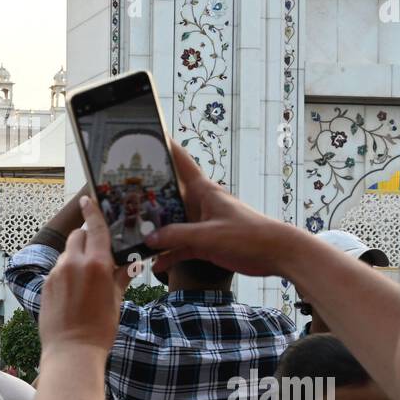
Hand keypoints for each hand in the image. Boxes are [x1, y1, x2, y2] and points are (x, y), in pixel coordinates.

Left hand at [38, 196, 130, 355]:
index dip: (92, 211)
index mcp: (96, 264)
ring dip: (76, 257)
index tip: (88, 199)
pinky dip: (67, 272)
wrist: (71, 351)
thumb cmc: (100, 328)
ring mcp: (57, 273)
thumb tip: (130, 262)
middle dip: (86, 239)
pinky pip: (58, 269)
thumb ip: (120, 275)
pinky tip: (74, 291)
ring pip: (67, 253)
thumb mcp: (116, 299)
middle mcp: (74, 263)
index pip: (94, 227)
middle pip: (77, 236)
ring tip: (86, 279)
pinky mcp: (47, 283)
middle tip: (96, 253)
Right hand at [146, 140, 314, 279]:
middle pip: (170, 196)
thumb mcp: (209, 235)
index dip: (166, 147)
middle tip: (123, 195)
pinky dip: (170, 254)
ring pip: (173, 225)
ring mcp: (203, 224)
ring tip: (133, 236)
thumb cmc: (249, 235)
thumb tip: (150, 239)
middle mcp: (201, 204)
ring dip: (157, 232)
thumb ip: (178, 236)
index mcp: (204, 191)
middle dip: (149, 197)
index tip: (149, 135)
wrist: (277, 254)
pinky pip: (182, 247)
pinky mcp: (207, 243)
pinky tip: (156, 264)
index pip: (181, 161)